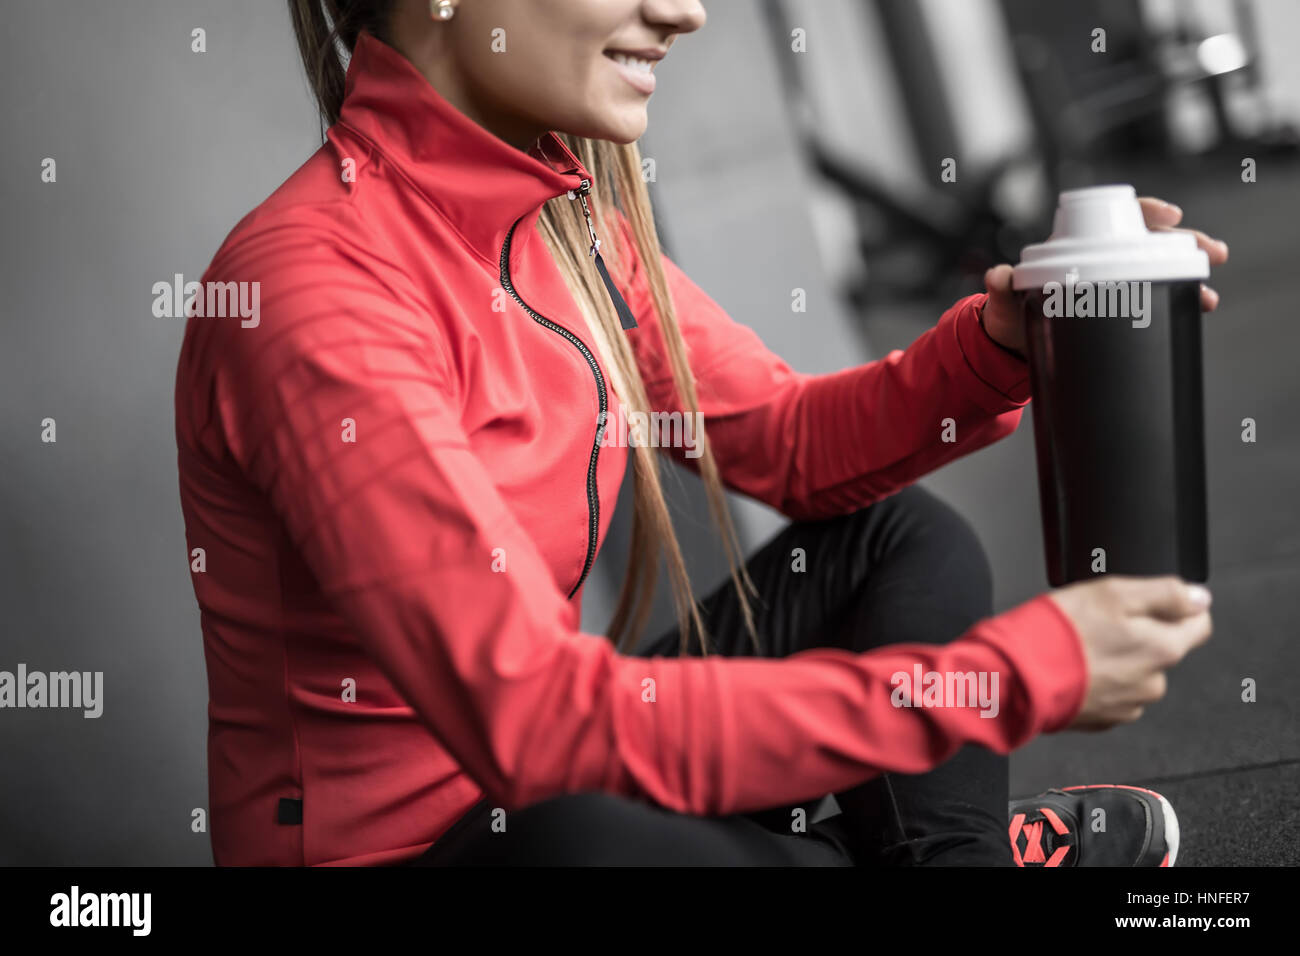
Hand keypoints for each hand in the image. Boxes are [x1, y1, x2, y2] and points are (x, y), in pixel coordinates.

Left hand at [980, 197, 1230, 355]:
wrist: (1013, 346)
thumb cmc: (1007, 315)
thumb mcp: (1004, 302)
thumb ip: (1000, 289)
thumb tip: (998, 275)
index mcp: (1076, 246)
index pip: (1116, 217)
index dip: (1146, 212)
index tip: (1171, 217)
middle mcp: (1099, 258)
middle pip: (1150, 242)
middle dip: (1185, 244)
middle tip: (1214, 253)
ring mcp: (1112, 282)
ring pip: (1159, 269)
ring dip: (1190, 275)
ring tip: (1211, 296)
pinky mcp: (1118, 306)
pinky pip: (1153, 296)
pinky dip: (1177, 300)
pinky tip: (1199, 308)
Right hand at [1048, 576, 1212, 730]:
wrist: (1016, 678)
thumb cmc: (1057, 634)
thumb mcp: (1112, 592)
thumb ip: (1165, 593)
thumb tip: (1199, 598)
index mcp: (1163, 648)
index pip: (1199, 625)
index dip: (1178, 607)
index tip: (1150, 602)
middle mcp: (1153, 683)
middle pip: (1162, 649)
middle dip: (1138, 634)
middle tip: (1098, 621)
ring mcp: (1128, 705)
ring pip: (1135, 672)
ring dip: (1115, 658)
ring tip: (1078, 647)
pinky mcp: (1103, 719)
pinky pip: (1111, 693)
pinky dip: (1097, 680)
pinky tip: (1073, 667)